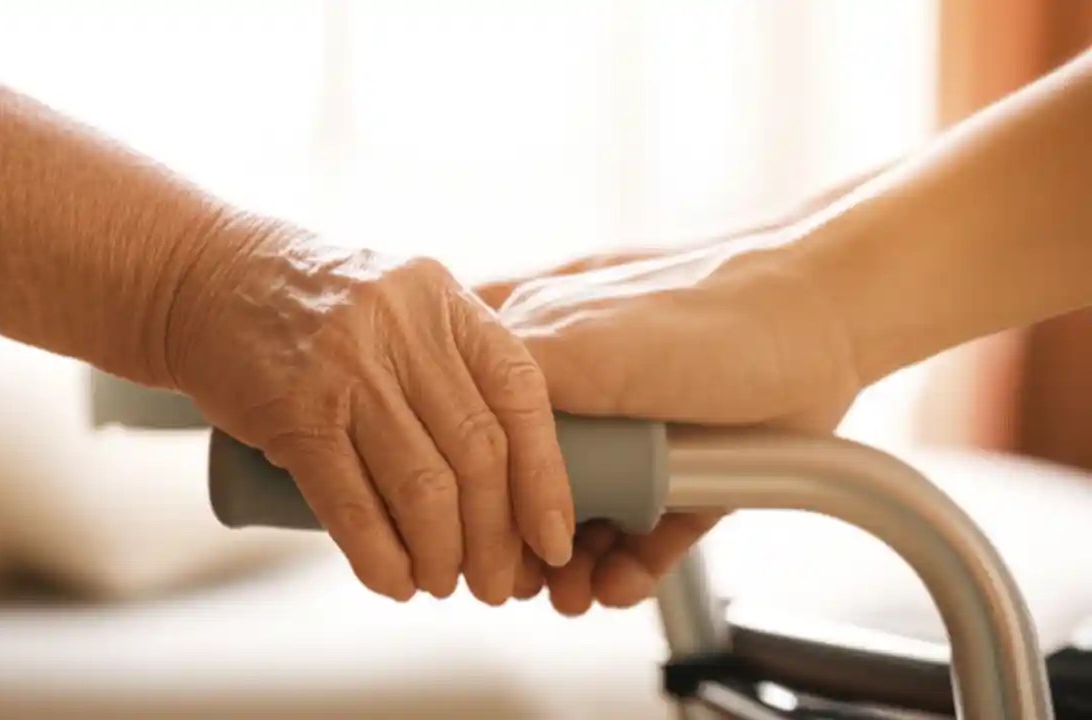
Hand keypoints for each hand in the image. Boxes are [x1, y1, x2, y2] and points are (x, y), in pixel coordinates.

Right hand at [167, 222, 574, 603]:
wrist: (204, 276)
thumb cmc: (315, 305)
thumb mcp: (399, 302)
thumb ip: (452, 362)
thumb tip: (508, 477)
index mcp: (444, 299)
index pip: (522, 395)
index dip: (546, 478)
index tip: (554, 538)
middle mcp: (403, 327)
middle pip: (478, 452)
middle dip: (496, 536)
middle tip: (497, 583)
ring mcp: (346, 367)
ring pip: (423, 485)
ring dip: (441, 555)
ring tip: (442, 584)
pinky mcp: (293, 411)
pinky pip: (351, 502)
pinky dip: (380, 556)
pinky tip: (394, 584)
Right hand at [478, 235, 861, 613]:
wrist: (824, 326)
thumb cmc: (701, 315)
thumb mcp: (578, 343)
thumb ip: (504, 386)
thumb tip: (449, 432)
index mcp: (543, 352)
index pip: (485, 432)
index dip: (478, 486)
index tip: (471, 530)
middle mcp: (586, 396)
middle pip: (533, 485)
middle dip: (525, 540)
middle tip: (520, 580)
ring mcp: (638, 437)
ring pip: (589, 519)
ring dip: (574, 566)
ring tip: (573, 594)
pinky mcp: (690, 474)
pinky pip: (650, 533)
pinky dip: (632, 566)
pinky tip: (618, 584)